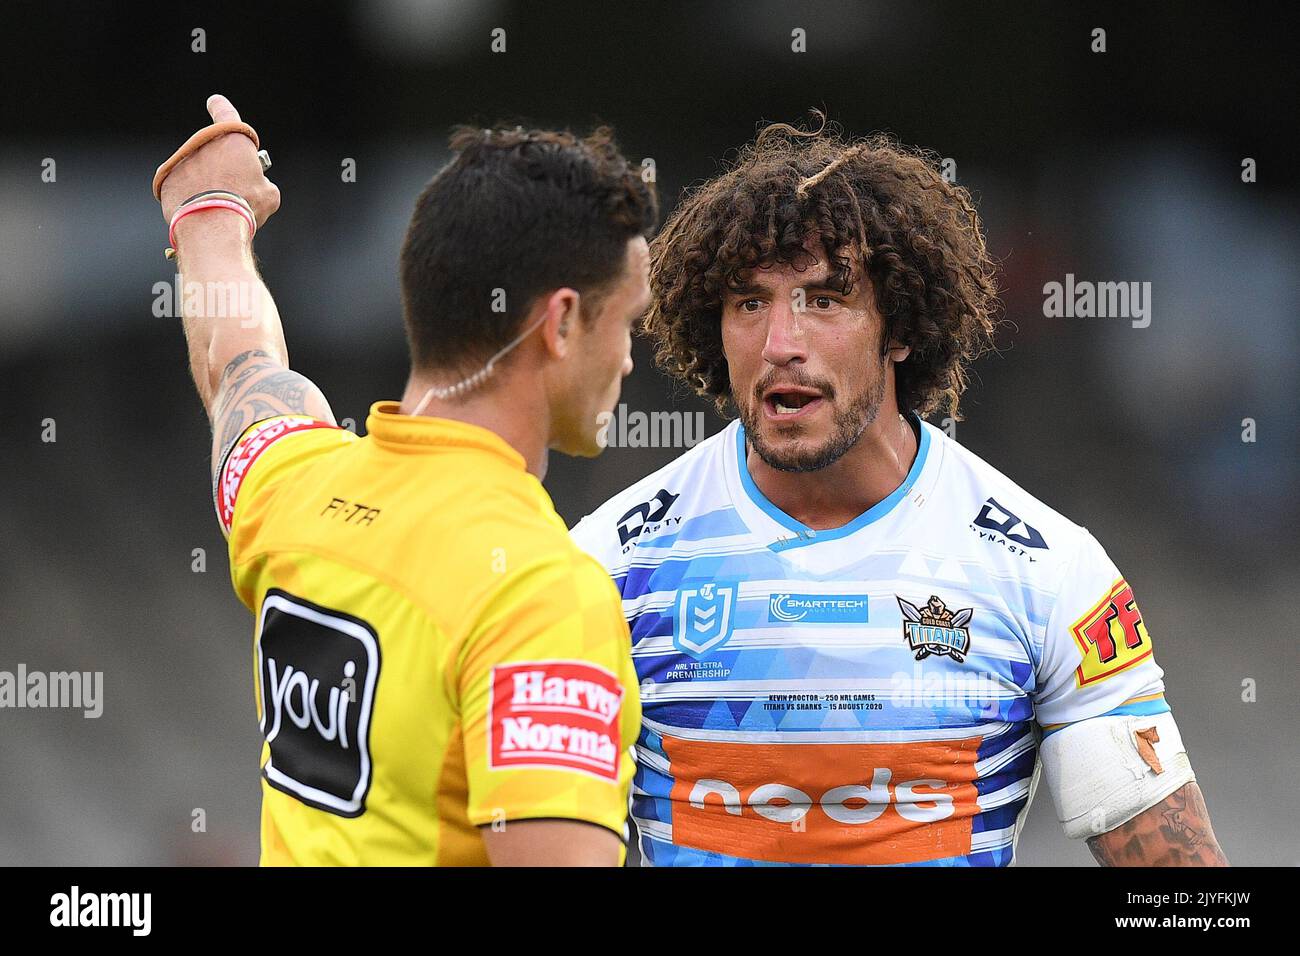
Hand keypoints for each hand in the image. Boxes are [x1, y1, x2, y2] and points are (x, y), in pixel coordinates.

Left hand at [158, 94, 280, 227]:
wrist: (213, 225)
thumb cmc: (245, 205)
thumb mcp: (269, 194)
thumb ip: (262, 181)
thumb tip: (258, 186)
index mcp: (232, 140)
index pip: (225, 113)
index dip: (221, 108)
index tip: (216, 104)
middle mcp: (204, 143)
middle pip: (212, 151)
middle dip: (220, 167)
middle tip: (232, 189)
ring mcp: (182, 161)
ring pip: (196, 171)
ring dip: (204, 184)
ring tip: (216, 208)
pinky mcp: (167, 181)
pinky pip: (180, 188)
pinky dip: (188, 198)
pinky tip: (199, 213)